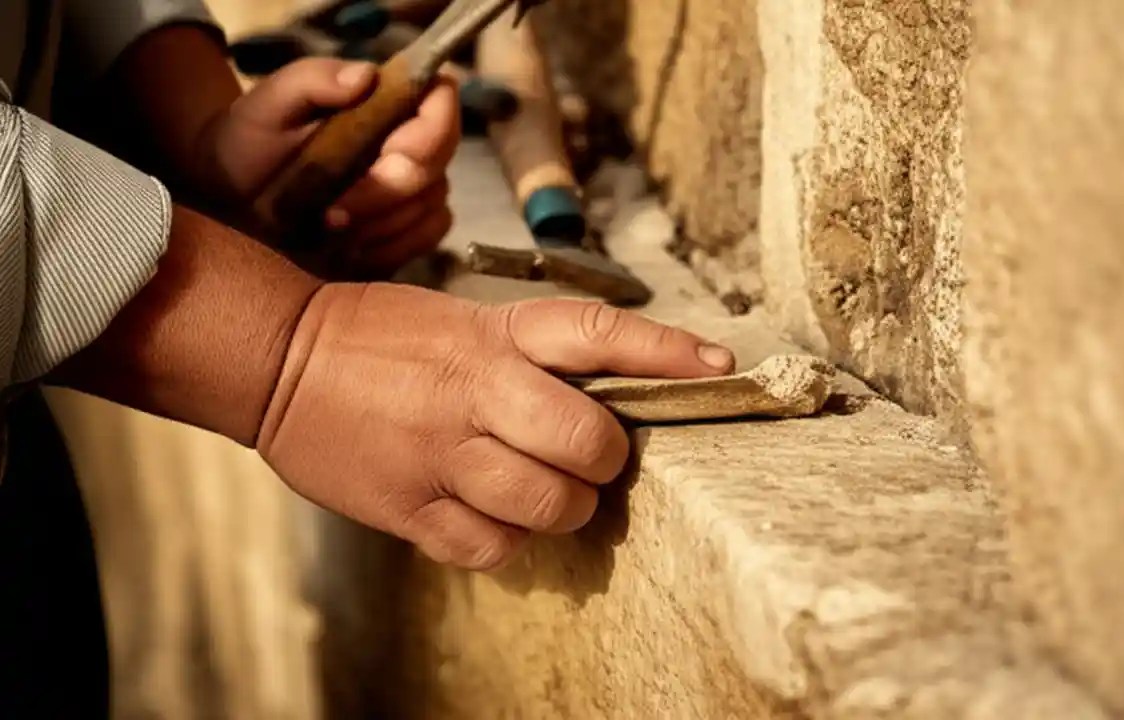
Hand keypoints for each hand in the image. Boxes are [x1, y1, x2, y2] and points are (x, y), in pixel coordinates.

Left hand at [208, 59, 460, 275]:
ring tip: (326, 228)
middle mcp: (414, 142)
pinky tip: (348, 248)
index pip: (441, 103)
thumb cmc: (251, 142)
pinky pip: (425, 241)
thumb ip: (312, 80)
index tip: (384, 158)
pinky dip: (389, 249)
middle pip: (435, 168)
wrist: (232, 198)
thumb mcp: (269, 104)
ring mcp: (416, 190)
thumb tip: (365, 76)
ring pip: (431, 210)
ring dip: (380, 226)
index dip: (427, 134)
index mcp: (387, 100)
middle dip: (384, 195)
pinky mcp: (409, 232)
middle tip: (330, 212)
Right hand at [255, 284, 735, 569]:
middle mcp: (476, 392)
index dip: (667, 351)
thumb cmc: (382, 337)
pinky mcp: (410, 507)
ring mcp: (442, 454)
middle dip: (608, 458)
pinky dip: (508, 540)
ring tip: (544, 489)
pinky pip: (494, 548)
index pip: (599, 334)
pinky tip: (491, 513)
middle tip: (595, 457)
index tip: (719, 363)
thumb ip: (533, 357)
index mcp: (494, 336)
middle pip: (589, 441)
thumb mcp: (463, 321)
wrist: (279, 360)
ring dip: (565, 507)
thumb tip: (614, 397)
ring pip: (549, 505)